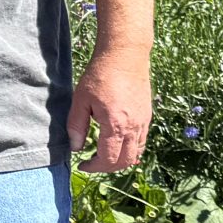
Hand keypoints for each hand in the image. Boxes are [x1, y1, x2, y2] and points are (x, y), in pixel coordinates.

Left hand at [67, 46, 151, 172]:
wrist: (125, 55)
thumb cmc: (100, 75)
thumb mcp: (81, 100)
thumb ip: (76, 126)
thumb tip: (76, 148)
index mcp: (116, 125)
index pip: (108, 160)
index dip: (94, 168)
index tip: (82, 165)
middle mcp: (133, 127)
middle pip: (125, 162)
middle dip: (107, 167)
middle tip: (92, 163)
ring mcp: (143, 122)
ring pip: (135, 154)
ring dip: (120, 160)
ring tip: (104, 155)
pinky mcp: (147, 116)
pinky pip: (142, 141)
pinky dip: (131, 150)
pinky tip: (117, 144)